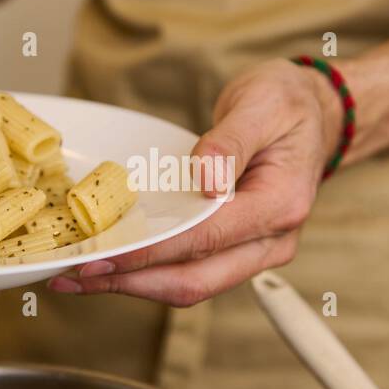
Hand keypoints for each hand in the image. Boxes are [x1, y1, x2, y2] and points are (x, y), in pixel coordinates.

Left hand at [49, 59, 345, 305]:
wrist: (312, 113)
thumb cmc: (287, 104)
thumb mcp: (263, 103)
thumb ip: (232, 140)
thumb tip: (204, 177)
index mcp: (281, 205)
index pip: (209, 239)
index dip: (154, 252)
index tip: (108, 255)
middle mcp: (271, 240)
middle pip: (195, 282)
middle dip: (132, 284)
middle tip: (76, 276)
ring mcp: (254, 250)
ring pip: (188, 285)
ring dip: (132, 285)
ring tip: (77, 277)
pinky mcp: (234, 249)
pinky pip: (188, 270)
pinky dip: (146, 271)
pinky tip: (108, 264)